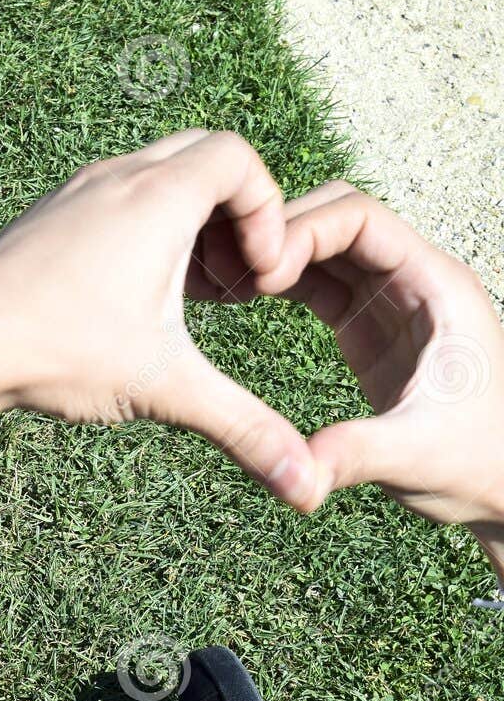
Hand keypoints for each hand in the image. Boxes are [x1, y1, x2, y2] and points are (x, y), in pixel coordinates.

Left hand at [0, 129, 318, 509]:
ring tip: (195, 295)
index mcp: (156, 197)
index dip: (270, 213)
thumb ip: (244, 430)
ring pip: (153, 178)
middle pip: (202, 157)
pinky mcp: (45, 219)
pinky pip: (113, 200)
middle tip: (237, 282)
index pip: (240, 159)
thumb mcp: (163, 389)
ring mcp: (74, 194)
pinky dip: (142, 231)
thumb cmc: (55, 353)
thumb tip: (308, 493)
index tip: (262, 281)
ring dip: (187, 223)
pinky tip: (138, 300)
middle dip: (235, 213)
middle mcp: (115, 179)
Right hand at [252, 183, 503, 577]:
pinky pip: (316, 278)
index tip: (262, 273)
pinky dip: (278, 280)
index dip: (306, 232)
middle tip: (232, 274)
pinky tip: (241, 298)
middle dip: (282, 232)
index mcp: (436, 288)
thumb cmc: (475, 464)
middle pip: (338, 215)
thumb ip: (356, 454)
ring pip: (323, 242)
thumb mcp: (415, 456)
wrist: (492, 485)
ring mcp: (388, 298)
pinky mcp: (366, 323)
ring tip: (224, 281)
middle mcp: (413, 279)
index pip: (363, 218)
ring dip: (275, 252)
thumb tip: (298, 470)